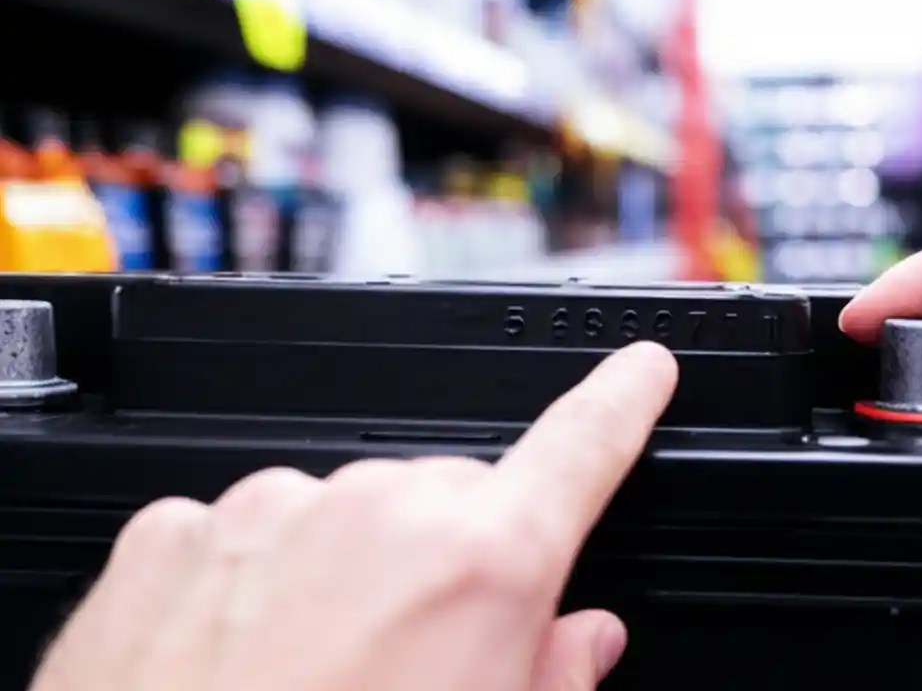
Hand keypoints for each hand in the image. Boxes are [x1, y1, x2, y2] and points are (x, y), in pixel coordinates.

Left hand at [30, 342, 678, 690]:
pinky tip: (238, 670)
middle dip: (446, 565)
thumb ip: (555, 679)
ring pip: (342, 518)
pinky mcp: (172, 534)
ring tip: (311, 680)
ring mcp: (267, 513)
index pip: (580, 449)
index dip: (620, 402)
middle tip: (412, 665)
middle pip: (448, 502)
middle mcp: (376, 512)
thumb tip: (581, 640)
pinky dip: (252, 589)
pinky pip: (246, 539)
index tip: (639, 370)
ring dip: (343, 577)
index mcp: (481, 565)